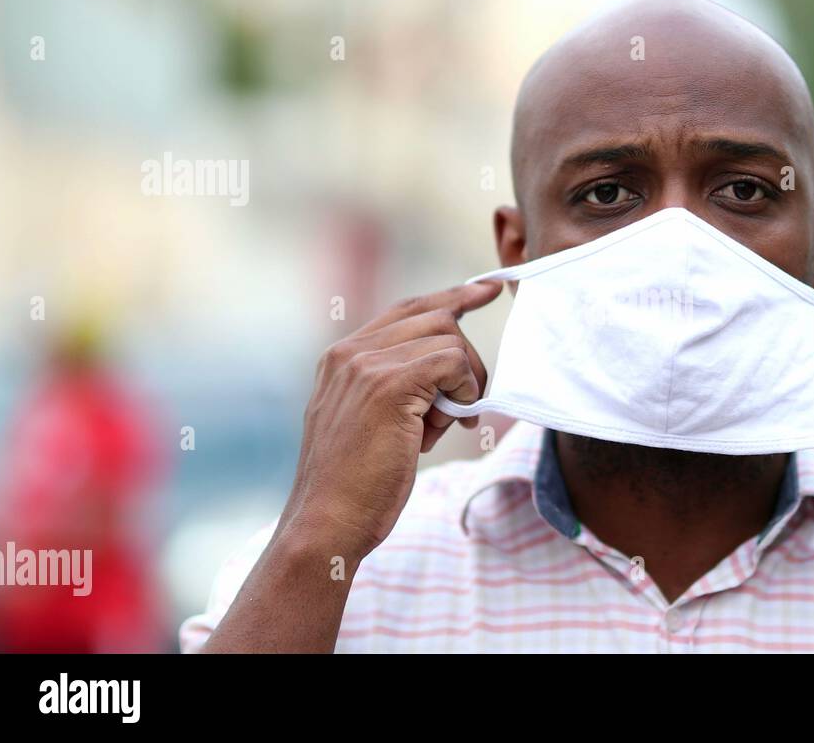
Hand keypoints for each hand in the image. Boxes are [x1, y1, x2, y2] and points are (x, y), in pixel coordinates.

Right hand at [279, 281, 501, 559]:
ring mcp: (366, 365)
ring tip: (447, 423)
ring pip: (449, 338)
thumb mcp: (374, 424)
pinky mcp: (388, 384)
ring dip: (466, 380)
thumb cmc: (356, 486)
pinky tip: (452, 420)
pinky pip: (452, 361)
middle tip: (468, 403)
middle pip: (436, 317)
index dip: (451, 297)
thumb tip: (453, 376)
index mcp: (342, 358)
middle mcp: (350, 352)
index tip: (487, 288)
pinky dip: (464, 389)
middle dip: (467, 356)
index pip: (407, 310)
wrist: (326, 524)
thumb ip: (402, 390)